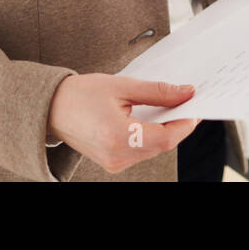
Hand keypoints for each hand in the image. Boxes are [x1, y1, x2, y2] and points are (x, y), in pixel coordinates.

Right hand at [46, 73, 200, 174]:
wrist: (52, 107)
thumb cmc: (81, 94)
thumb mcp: (122, 86)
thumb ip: (157, 92)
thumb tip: (185, 93)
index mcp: (119, 136)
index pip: (165, 138)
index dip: (185, 124)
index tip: (196, 107)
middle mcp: (117, 156)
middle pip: (162, 145)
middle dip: (178, 125)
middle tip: (187, 102)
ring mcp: (114, 163)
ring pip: (153, 150)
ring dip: (166, 131)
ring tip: (171, 108)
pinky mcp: (112, 163)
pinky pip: (141, 152)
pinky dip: (152, 136)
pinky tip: (154, 120)